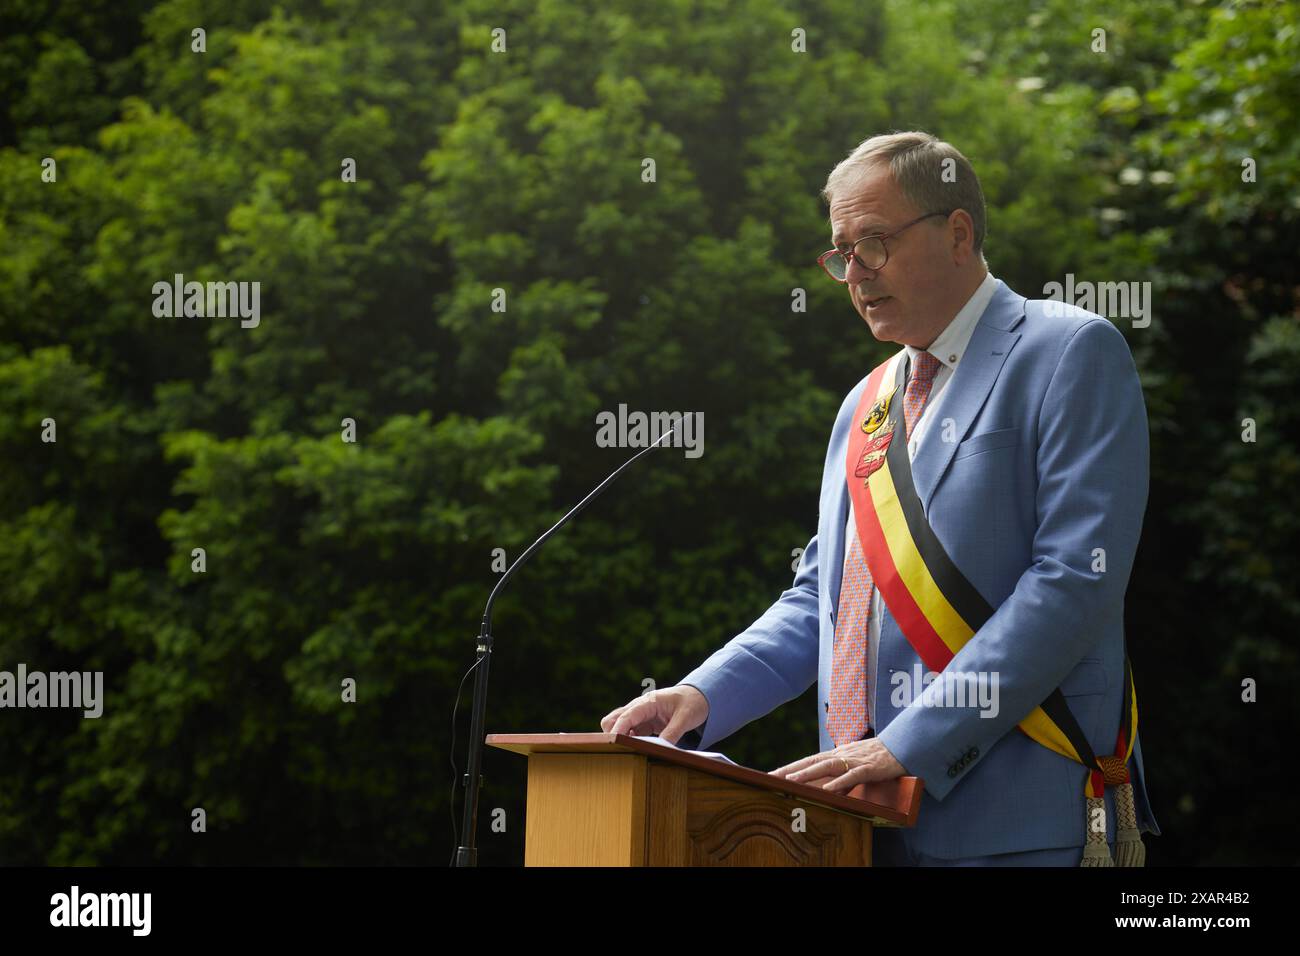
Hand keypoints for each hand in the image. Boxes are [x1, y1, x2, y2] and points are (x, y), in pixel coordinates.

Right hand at [600, 685, 708, 744]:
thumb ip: (672, 733)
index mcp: (649, 702)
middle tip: (622, 749)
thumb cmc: (692, 702)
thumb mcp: (685, 718)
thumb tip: (661, 749)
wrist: (697, 696)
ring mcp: (640, 715)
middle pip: (614, 719)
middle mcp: (640, 707)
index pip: (627, 716)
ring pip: (619, 726)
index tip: (614, 742)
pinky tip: (639, 748)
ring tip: (631, 751)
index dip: (618, 729)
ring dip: (621, 738)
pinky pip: (629, 732)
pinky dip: (629, 740)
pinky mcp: (644, 723)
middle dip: (613, 733)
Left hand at [769, 738, 905, 793]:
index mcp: (835, 755)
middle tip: (771, 777)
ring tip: (791, 781)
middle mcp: (840, 755)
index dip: (789, 767)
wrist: (901, 748)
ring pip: (826, 766)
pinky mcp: (868, 768)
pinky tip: (827, 789)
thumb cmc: (875, 759)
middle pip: (811, 762)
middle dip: (790, 769)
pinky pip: (851, 776)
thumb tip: (824, 791)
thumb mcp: (853, 768)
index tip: (771, 775)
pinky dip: (839, 782)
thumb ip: (839, 778)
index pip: (808, 761)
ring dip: (808, 774)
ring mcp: (853, 761)